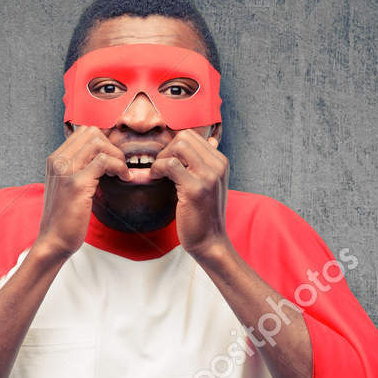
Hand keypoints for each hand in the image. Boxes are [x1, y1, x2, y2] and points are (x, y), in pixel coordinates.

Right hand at [34, 126, 128, 260]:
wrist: (53, 240)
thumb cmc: (64, 217)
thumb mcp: (68, 186)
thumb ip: (79, 169)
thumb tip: (102, 158)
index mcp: (55, 159)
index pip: (83, 132)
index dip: (104, 142)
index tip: (112, 159)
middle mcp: (58, 160)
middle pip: (92, 133)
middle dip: (111, 146)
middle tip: (118, 166)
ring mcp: (66, 171)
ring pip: (98, 143)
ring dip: (116, 156)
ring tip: (120, 173)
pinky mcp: (77, 184)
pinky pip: (104, 161)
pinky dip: (118, 167)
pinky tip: (123, 178)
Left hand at [147, 131, 230, 261]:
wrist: (210, 242)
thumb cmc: (204, 214)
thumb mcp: (210, 184)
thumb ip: (206, 163)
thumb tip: (210, 139)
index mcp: (221, 162)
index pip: (193, 136)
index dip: (174, 146)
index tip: (167, 162)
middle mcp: (218, 166)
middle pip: (185, 137)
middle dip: (167, 149)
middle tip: (160, 168)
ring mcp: (208, 176)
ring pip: (179, 146)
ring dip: (162, 157)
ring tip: (158, 173)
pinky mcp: (195, 189)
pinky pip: (171, 165)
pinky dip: (158, 168)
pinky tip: (156, 178)